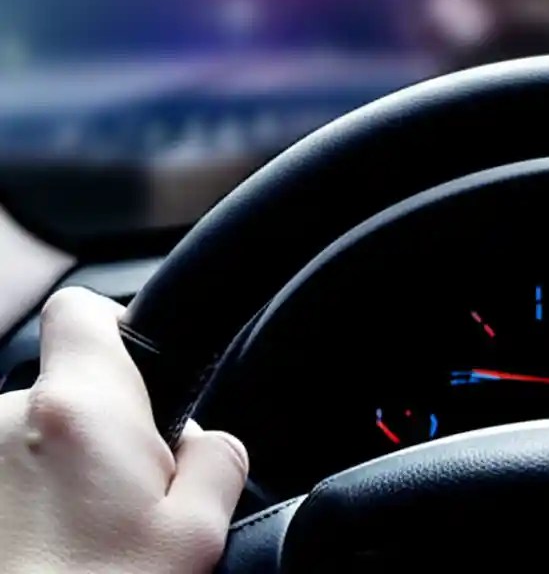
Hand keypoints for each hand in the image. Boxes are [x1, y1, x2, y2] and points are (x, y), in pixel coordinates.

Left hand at [0, 288, 247, 573]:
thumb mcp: (198, 534)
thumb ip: (217, 461)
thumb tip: (208, 445)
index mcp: (79, 411)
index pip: (86, 310)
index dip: (120, 331)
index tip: (145, 378)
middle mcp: (4, 421)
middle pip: (64, 391)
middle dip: (100, 433)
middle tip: (130, 502)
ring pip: (27, 444)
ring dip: (54, 475)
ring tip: (82, 543)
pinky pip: (1, 478)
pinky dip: (21, 505)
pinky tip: (48, 553)